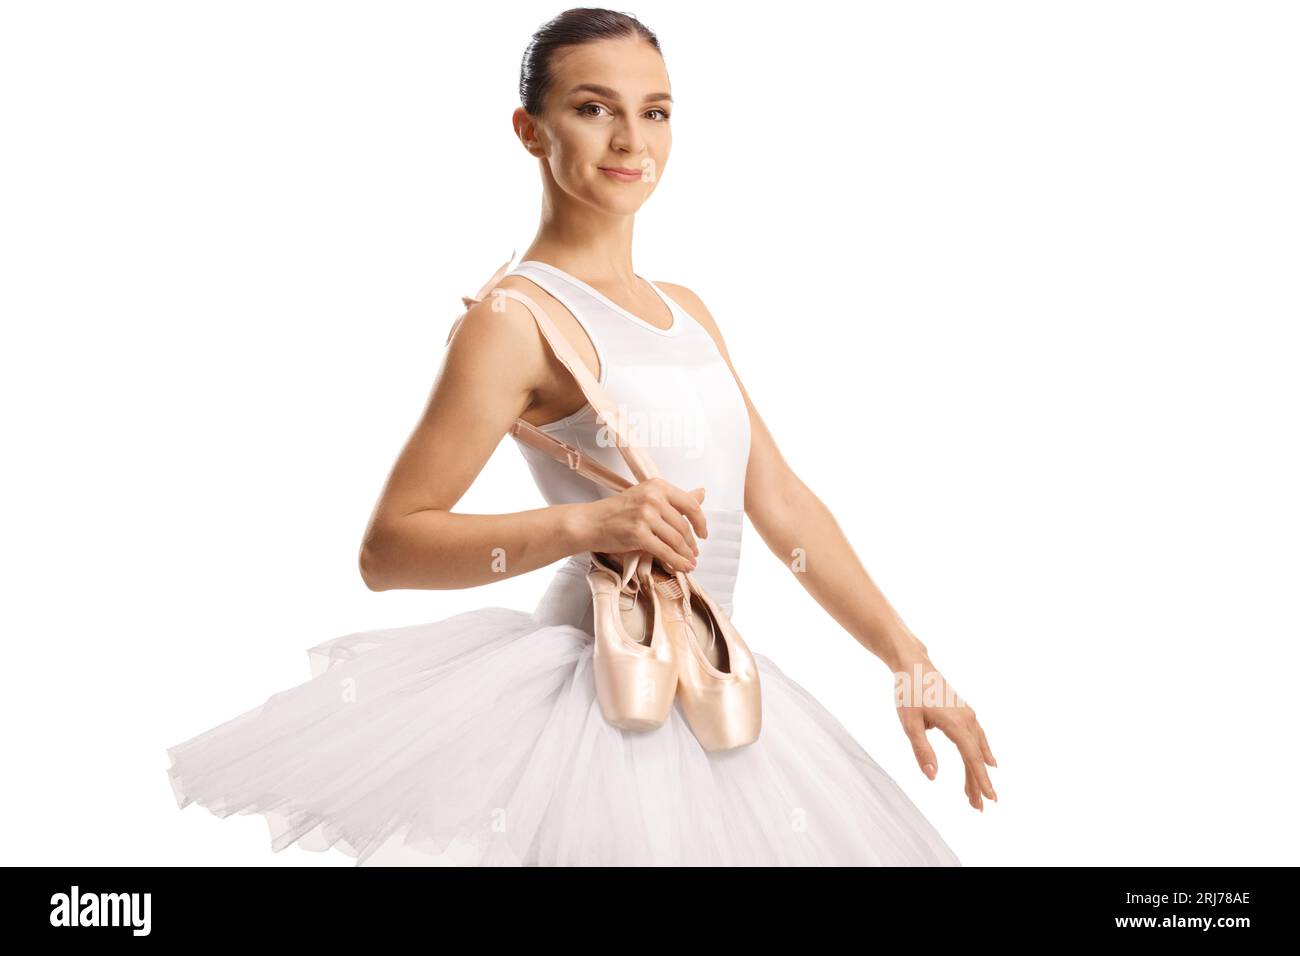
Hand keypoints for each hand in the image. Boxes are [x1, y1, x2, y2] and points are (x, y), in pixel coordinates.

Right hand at [579, 478, 707, 572]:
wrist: (590, 522)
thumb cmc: (616, 511)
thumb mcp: (646, 497)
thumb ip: (674, 499)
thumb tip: (702, 493)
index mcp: (657, 486)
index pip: (690, 504)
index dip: (701, 522)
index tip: (703, 533)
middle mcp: (653, 498)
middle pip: (683, 525)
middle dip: (691, 543)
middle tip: (694, 553)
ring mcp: (645, 515)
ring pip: (676, 540)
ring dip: (685, 555)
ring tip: (689, 562)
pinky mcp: (638, 534)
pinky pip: (665, 551)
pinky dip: (676, 562)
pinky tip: (681, 567)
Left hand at [892, 653, 998, 810]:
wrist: (913, 664)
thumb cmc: (908, 692)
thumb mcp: (909, 724)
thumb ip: (922, 750)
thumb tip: (933, 777)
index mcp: (955, 723)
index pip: (972, 758)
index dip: (980, 780)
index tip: (989, 799)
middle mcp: (967, 719)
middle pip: (976, 756)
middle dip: (978, 782)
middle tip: (979, 807)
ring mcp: (967, 714)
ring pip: (977, 748)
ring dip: (978, 770)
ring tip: (978, 793)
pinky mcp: (963, 711)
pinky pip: (977, 737)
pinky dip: (982, 752)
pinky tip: (988, 761)